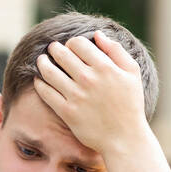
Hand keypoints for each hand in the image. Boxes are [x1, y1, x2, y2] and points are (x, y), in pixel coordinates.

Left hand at [32, 31, 149, 155]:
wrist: (124, 136)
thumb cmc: (130, 103)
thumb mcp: (132, 72)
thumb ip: (116, 51)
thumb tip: (98, 35)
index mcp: (105, 67)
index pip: (78, 44)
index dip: (71, 42)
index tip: (69, 46)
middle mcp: (88, 79)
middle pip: (62, 55)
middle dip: (54, 49)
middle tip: (51, 49)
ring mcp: (76, 95)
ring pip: (50, 72)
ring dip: (42, 63)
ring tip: (41, 60)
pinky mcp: (67, 111)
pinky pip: (47, 93)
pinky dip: (40, 83)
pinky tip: (38, 80)